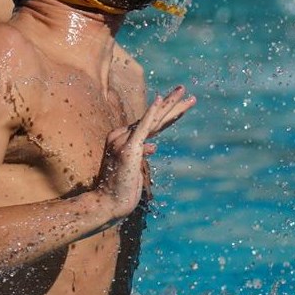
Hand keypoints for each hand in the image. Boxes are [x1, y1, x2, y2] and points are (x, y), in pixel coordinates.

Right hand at [92, 87, 196, 219]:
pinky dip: (152, 113)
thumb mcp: (136, 168)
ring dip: (169, 103)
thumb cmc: (121, 190)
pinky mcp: (128, 148)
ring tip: (184, 91)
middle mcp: (122, 135)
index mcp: (125, 139)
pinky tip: (160, 100)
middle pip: (153, 117)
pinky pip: (143, 127)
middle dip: (172, 103)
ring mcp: (124, 140)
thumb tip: (153, 146)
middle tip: (186, 90)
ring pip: (153, 119)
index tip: (183, 104)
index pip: (151, 123)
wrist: (107, 203)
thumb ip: (142, 153)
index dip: (168, 114)